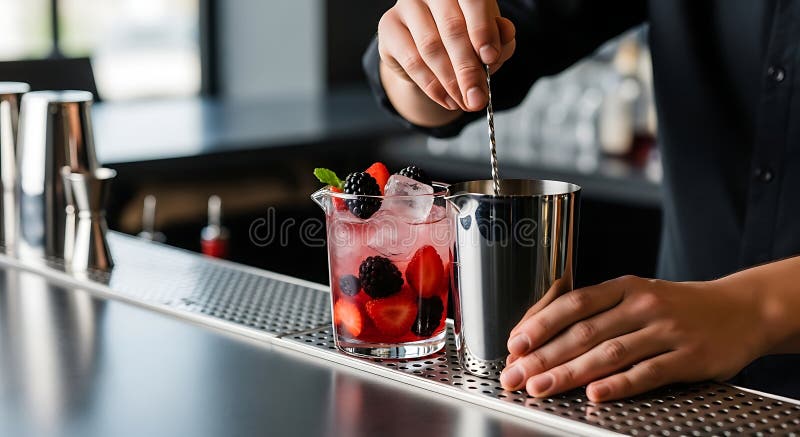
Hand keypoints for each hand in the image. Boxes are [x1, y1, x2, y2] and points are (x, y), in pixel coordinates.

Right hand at [378, 0, 515, 111]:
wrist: (427, 49)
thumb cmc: (464, 37)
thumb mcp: (488, 39)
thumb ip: (500, 38)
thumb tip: (506, 33)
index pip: (473, 2)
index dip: (483, 30)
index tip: (490, 58)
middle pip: (452, 29)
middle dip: (468, 68)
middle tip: (478, 97)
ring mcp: (407, 5)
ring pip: (431, 48)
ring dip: (450, 82)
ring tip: (465, 102)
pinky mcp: (389, 27)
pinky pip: (412, 61)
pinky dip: (432, 86)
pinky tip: (447, 100)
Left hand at [500, 275, 769, 401]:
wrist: (741, 309)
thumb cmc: (677, 306)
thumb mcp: (637, 295)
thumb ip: (597, 311)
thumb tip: (545, 332)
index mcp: (624, 287)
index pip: (573, 303)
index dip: (540, 324)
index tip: (515, 344)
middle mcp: (642, 305)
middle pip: (584, 332)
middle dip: (544, 356)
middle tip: (516, 375)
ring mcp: (666, 331)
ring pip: (609, 353)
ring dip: (570, 372)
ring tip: (541, 386)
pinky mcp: (688, 358)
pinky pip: (647, 373)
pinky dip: (618, 384)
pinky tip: (594, 394)